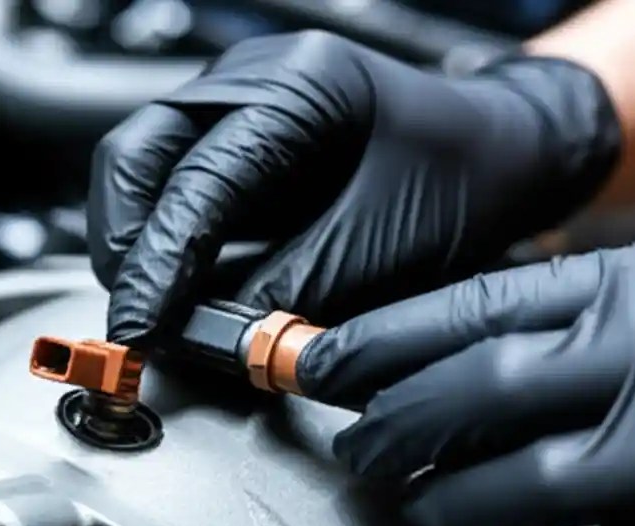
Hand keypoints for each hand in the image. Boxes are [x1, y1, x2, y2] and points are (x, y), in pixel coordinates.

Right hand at [88, 30, 621, 346]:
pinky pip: (174, 186)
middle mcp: (254, 80)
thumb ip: (292, 290)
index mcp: (299, 84)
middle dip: (125, 245)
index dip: (160, 261)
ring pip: (143, 169)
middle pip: (137, 155)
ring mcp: (240, 106)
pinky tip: (175, 288)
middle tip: (135, 321)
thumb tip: (214, 336)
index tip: (143, 327)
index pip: (197, 175)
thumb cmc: (468, 178)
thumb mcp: (385, 246)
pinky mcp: (241, 143)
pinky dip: (165, 240)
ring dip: (137, 243)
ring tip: (150, 312)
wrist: (510, 152)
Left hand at [296, 239, 634, 525]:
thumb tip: (422, 348)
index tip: (323, 363)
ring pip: (517, 492)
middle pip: (477, 395)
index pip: (473, 311)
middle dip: (390, 424)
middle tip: (355, 443)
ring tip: (415, 498)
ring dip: (441, 500)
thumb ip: (555, 311)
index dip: (379, 342)